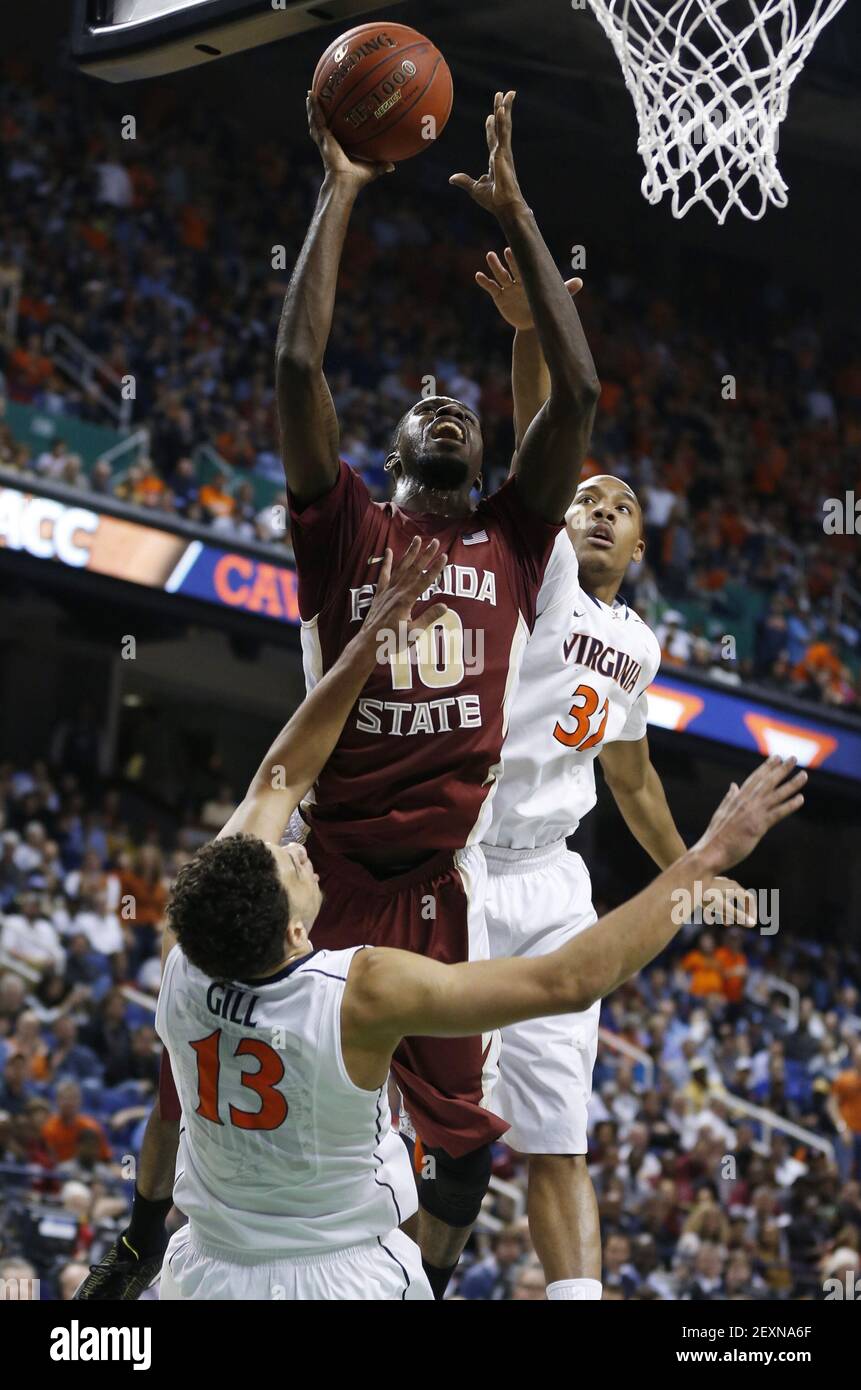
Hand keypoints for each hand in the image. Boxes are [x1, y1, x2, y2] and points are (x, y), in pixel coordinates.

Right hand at [306, 92, 393, 190]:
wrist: (345, 182)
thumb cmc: (356, 179)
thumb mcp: (372, 168)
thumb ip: (381, 165)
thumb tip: (392, 167)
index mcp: (338, 148)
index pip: (334, 133)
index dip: (332, 125)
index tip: (332, 115)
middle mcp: (328, 143)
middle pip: (322, 124)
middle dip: (318, 113)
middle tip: (317, 99)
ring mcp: (323, 140)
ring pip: (315, 120)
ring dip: (312, 108)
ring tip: (310, 94)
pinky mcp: (322, 138)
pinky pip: (316, 119)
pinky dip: (313, 108)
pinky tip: (311, 97)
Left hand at [364, 538, 447, 649]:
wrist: (369, 643)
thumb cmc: (391, 640)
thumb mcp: (414, 633)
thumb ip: (428, 618)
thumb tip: (445, 606)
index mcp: (406, 601)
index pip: (425, 581)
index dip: (435, 568)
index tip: (444, 556)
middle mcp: (397, 592)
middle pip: (414, 569)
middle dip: (426, 555)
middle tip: (436, 542)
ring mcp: (388, 591)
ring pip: (401, 568)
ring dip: (410, 553)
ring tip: (417, 539)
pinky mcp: (380, 594)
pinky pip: (384, 575)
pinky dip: (387, 562)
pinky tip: (389, 551)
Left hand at [450, 91, 526, 217]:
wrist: (504, 208)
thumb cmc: (494, 201)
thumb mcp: (475, 189)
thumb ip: (464, 181)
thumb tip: (452, 178)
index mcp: (496, 160)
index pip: (493, 139)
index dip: (491, 127)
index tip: (490, 115)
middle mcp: (502, 153)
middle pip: (501, 126)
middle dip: (502, 110)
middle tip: (503, 94)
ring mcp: (504, 152)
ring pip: (505, 126)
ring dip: (505, 108)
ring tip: (507, 93)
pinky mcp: (504, 154)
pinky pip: (503, 134)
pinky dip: (502, 121)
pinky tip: (501, 110)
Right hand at [476, 247, 581, 329]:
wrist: (534, 324)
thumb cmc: (544, 308)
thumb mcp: (555, 299)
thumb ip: (566, 288)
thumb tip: (580, 282)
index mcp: (529, 279)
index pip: (522, 267)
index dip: (517, 259)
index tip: (512, 249)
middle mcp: (517, 281)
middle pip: (510, 268)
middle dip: (506, 260)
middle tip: (502, 251)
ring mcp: (507, 288)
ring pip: (499, 275)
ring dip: (494, 266)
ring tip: (489, 255)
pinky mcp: (500, 297)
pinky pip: (491, 288)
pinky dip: (484, 282)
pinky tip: (478, 275)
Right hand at [695, 756, 805, 873]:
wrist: (710, 852)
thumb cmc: (715, 836)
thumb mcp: (721, 812)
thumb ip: (729, 798)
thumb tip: (733, 785)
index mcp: (737, 799)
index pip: (755, 779)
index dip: (766, 767)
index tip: (776, 757)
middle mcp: (746, 802)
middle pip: (767, 782)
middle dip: (781, 769)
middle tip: (793, 758)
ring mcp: (752, 813)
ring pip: (776, 795)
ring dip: (791, 784)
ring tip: (804, 775)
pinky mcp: (757, 826)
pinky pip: (777, 813)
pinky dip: (789, 805)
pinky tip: (800, 799)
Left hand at [709, 876, 755, 926]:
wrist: (686, 883)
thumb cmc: (705, 894)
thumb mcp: (722, 907)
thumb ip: (737, 915)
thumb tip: (752, 925)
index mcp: (734, 887)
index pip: (750, 898)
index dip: (752, 911)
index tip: (750, 922)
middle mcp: (729, 884)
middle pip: (741, 899)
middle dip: (741, 912)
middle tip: (742, 923)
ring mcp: (720, 884)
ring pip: (730, 900)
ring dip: (730, 912)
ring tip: (727, 923)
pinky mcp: (711, 887)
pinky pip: (720, 898)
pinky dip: (720, 909)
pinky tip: (714, 918)